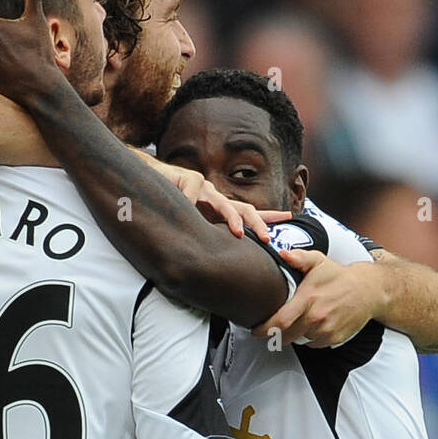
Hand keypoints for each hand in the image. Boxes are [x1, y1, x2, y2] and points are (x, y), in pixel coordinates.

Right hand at [137, 154, 286, 240]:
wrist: (148, 179)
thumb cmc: (169, 204)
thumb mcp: (190, 223)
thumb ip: (204, 234)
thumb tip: (216, 260)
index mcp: (217, 208)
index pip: (247, 213)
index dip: (267, 217)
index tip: (290, 218)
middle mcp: (215, 196)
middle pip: (243, 209)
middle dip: (258, 224)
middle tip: (267, 239)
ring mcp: (203, 186)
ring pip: (223, 203)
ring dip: (232, 219)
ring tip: (237, 233)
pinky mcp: (188, 179)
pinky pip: (190, 198)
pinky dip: (186, 206)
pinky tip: (180, 209)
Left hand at [256, 248, 387, 346]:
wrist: (368, 290)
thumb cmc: (339, 276)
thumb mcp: (319, 261)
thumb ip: (299, 258)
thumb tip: (282, 254)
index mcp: (308, 299)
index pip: (280, 321)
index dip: (264, 329)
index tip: (255, 331)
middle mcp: (316, 317)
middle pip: (286, 336)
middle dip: (274, 336)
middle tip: (268, 331)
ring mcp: (326, 330)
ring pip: (299, 340)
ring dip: (293, 335)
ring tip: (295, 323)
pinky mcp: (334, 339)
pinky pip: (314, 344)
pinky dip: (309, 338)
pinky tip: (312, 325)